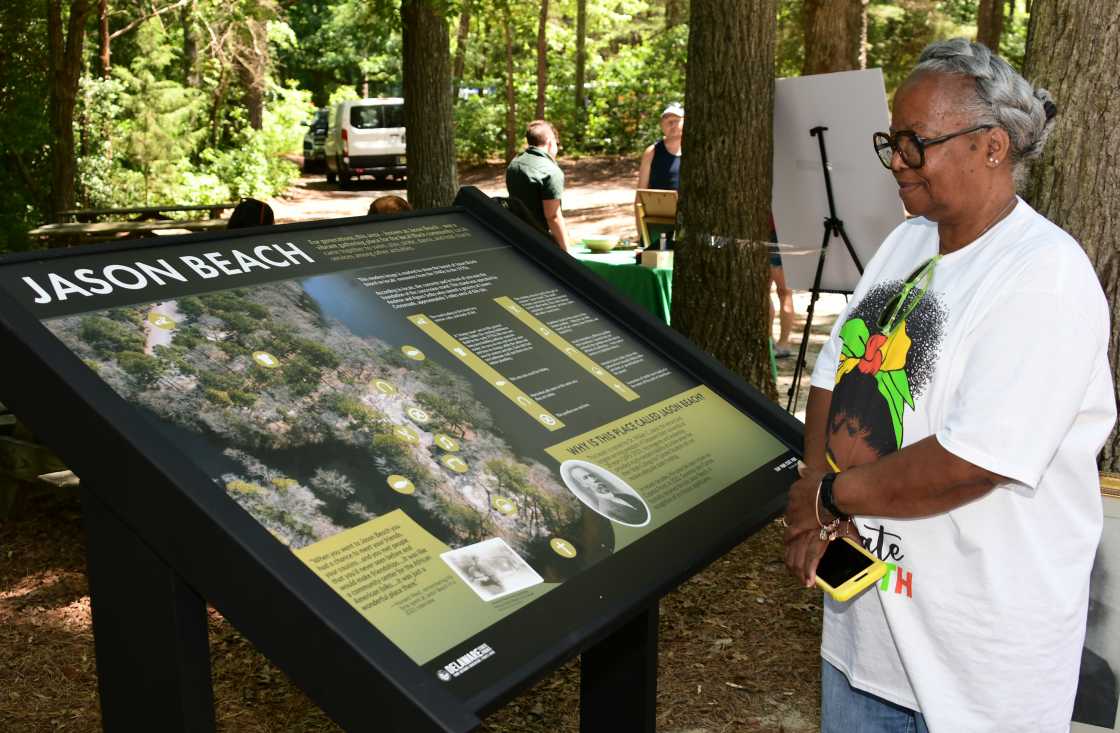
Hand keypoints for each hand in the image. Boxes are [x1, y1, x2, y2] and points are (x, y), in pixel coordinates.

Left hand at [783, 463, 829, 586]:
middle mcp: (794, 518)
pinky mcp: (812, 537)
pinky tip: (809, 581)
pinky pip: (810, 557)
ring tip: (799, 577)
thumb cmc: (825, 483)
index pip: (789, 519)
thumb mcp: (811, 474)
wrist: (831, 492)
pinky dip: (809, 569)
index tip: (792, 535)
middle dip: (790, 554)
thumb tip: (800, 466)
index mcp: (794, 503)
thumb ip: (804, 472)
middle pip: (789, 540)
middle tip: (790, 565)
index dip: (791, 529)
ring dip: (797, 566)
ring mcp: (802, 529)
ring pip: (796, 552)